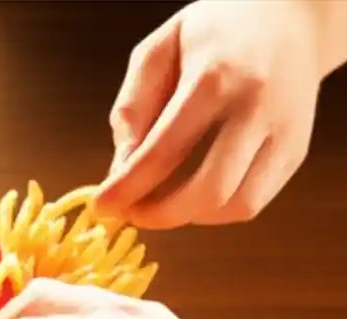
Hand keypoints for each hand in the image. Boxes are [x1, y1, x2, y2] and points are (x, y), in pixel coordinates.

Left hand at [94, 0, 327, 228]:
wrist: (289, 17)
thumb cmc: (214, 33)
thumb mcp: (158, 49)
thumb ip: (133, 106)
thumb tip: (120, 165)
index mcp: (215, 79)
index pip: (165, 150)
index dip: (128, 187)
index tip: (101, 206)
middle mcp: (256, 109)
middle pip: (209, 190)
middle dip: (160, 215)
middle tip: (130, 213)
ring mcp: (284, 132)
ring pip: (238, 205)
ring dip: (190, 219)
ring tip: (159, 206)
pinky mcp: (296, 150)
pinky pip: (255, 201)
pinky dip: (216, 212)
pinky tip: (192, 198)